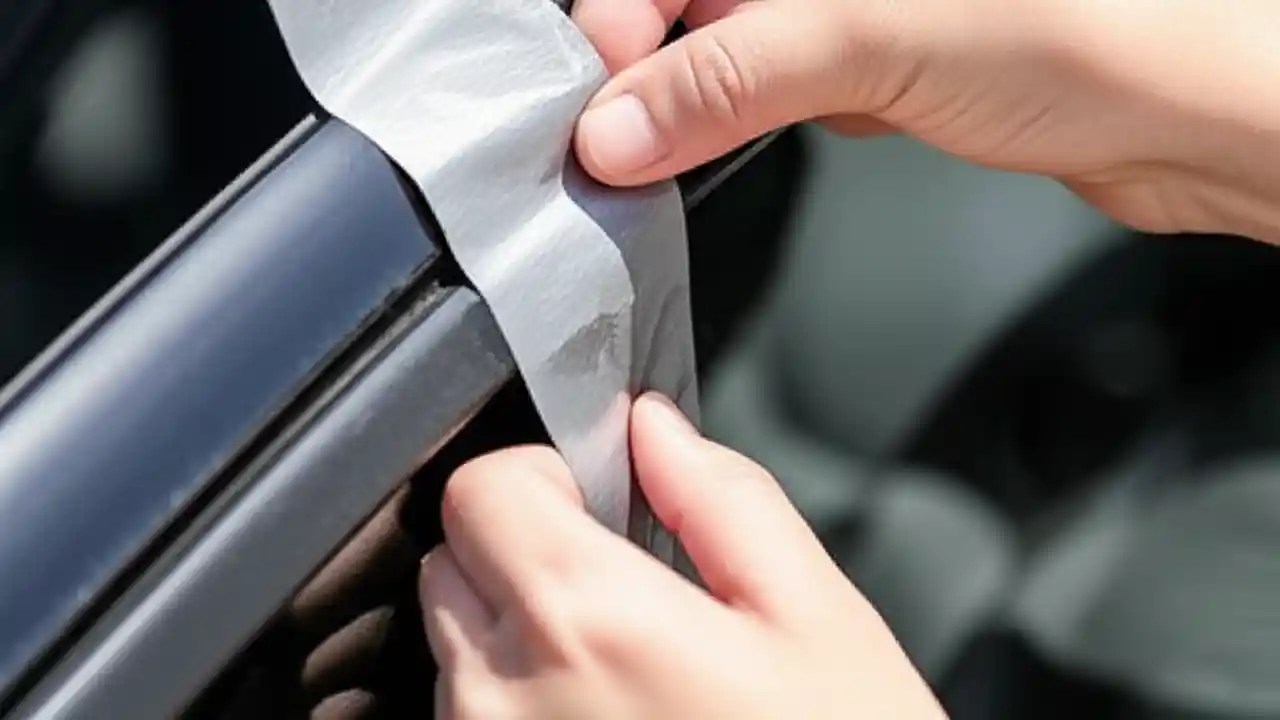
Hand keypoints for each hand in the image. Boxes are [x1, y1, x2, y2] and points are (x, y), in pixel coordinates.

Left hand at [419, 394, 944, 718]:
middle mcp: (503, 697)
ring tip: (630, 680)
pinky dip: (517, 706)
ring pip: (454, 649)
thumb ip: (723, 499)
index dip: (542, 474)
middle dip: (524, 551)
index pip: (482, 488)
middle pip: (455, 563)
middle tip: (624, 589)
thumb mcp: (814, 618)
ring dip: (519, 636)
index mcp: (587, 618)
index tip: (596, 500)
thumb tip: (654, 428)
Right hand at [572, 0, 1279, 242]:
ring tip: (677, 141)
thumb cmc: (1096, 31)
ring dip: (706, 98)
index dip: (630, 9)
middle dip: (659, 61)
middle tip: (624, 129)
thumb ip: (729, 77)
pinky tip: (781, 130)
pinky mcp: (893, 63)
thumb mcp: (870, 38)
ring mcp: (868, 7)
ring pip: (744, 46)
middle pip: (705, 0)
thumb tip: (619, 122)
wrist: (1195, 116)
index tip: (603, 81)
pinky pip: (794, 84)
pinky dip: (768, 118)